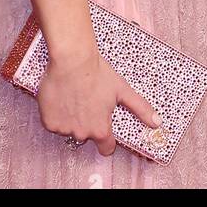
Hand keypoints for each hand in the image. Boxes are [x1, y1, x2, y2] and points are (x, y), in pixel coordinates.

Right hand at [36, 50, 161, 154]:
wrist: (72, 59)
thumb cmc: (97, 73)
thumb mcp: (122, 90)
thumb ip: (140, 108)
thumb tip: (157, 122)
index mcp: (100, 129)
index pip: (106, 147)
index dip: (107, 138)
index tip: (105, 127)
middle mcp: (81, 133)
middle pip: (86, 134)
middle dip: (88, 121)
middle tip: (88, 100)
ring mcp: (64, 129)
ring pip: (69, 128)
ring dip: (72, 117)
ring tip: (75, 96)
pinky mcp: (49, 122)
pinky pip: (54, 123)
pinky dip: (57, 113)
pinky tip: (63, 97)